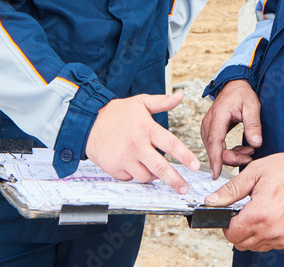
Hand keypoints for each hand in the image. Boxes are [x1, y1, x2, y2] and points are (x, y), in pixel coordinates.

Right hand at [86, 92, 200, 192]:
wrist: (88, 123)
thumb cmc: (116, 113)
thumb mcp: (140, 102)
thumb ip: (162, 102)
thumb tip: (180, 96)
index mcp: (146, 128)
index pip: (171, 144)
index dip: (185, 156)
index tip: (195, 166)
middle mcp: (136, 145)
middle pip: (160, 167)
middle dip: (175, 180)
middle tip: (185, 188)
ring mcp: (124, 158)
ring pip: (146, 176)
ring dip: (154, 177)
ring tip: (157, 172)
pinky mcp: (114, 168)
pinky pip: (130, 178)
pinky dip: (136, 175)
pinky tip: (135, 166)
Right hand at [200, 80, 261, 178]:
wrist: (234, 85)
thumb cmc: (242, 94)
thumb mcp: (252, 106)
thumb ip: (253, 124)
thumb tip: (256, 143)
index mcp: (218, 116)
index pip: (215, 142)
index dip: (215, 160)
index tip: (216, 174)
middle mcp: (208, 124)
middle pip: (215, 150)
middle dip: (232, 158)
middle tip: (251, 156)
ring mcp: (207, 128)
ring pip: (215, 151)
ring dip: (232, 156)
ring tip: (249, 151)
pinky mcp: (210, 131)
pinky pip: (216, 147)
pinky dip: (228, 152)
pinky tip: (242, 149)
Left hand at [204, 151, 283, 251]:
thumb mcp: (254, 173)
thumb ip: (230, 190)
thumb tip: (211, 201)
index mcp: (259, 214)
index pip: (231, 234)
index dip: (227, 223)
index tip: (233, 213)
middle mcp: (271, 230)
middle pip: (241, 244)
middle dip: (239, 229)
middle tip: (247, 211)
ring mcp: (283, 237)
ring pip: (255, 247)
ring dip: (253, 234)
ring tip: (262, 213)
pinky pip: (271, 245)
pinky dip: (267, 235)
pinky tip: (272, 218)